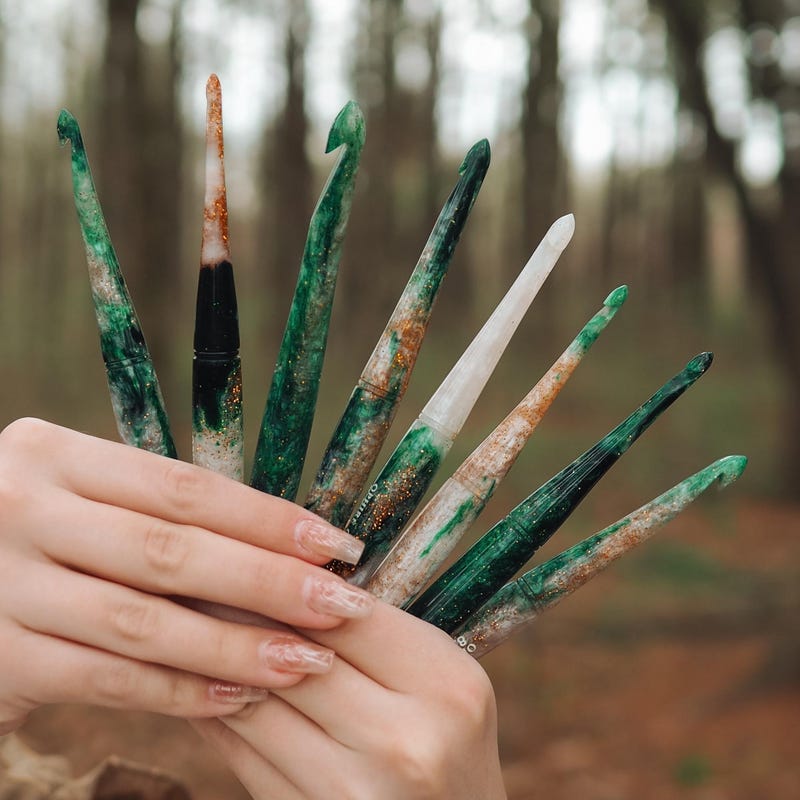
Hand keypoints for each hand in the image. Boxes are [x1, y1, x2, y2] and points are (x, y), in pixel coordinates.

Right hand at [0, 418, 372, 733]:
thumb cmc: (42, 534)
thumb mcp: (82, 500)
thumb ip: (159, 513)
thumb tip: (287, 546)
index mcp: (53, 454)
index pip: (184, 487)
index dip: (267, 519)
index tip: (336, 545)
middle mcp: (20, 508)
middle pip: (171, 550)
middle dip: (267, 582)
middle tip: (339, 606)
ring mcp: (1, 586)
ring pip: (143, 621)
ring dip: (235, 646)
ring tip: (304, 661)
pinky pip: (106, 679)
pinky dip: (179, 691)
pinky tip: (238, 698)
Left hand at [194, 602, 506, 799]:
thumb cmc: (450, 745)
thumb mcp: (443, 679)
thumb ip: (377, 636)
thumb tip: (284, 579)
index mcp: (445, 686)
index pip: (345, 614)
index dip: (288, 579)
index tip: (244, 549)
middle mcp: (403, 741)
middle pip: (293, 657)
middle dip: (236, 610)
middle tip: (193, 573)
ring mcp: (353, 795)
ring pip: (254, 708)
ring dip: (210, 660)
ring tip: (180, 617)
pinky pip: (243, 759)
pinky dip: (215, 713)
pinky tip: (197, 682)